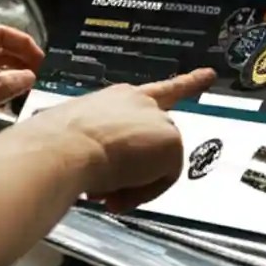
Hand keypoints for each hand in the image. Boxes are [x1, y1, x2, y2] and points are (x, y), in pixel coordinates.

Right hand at [18, 68, 217, 213]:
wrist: (64, 147)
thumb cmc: (56, 141)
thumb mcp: (77, 134)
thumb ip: (97, 145)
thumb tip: (101, 174)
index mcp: (117, 98)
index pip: (158, 90)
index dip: (187, 82)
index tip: (210, 74)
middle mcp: (142, 102)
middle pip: (156, 140)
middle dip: (139, 170)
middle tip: (109, 189)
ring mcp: (159, 120)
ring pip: (156, 164)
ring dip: (134, 183)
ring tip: (104, 189)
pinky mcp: (171, 142)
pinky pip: (164, 179)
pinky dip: (144, 192)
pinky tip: (119, 191)